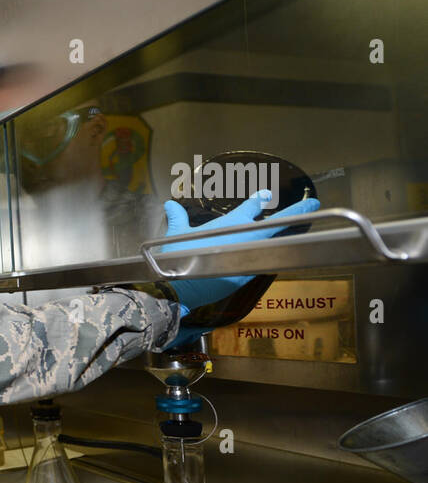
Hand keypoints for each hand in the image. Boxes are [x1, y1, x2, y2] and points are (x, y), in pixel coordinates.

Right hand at [162, 190, 320, 348]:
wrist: (181, 288)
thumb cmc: (177, 259)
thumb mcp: (175, 235)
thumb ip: (176, 218)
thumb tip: (170, 204)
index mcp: (229, 224)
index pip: (249, 207)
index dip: (259, 200)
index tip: (267, 194)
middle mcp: (244, 237)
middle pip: (276, 222)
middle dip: (296, 211)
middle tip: (313, 203)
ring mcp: (250, 255)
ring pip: (275, 242)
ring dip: (290, 233)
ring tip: (305, 224)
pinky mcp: (249, 273)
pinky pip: (265, 259)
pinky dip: (275, 252)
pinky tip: (284, 250)